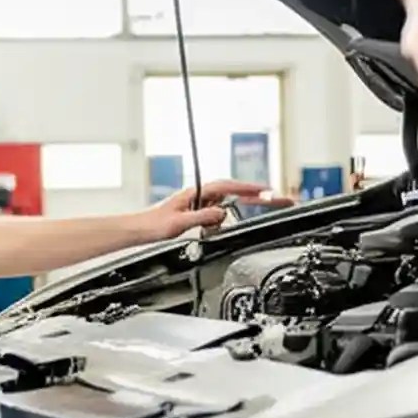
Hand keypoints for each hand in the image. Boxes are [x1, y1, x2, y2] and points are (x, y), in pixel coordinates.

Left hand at [140, 180, 295, 240]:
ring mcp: (197, 204)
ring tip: (267, 205)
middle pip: (233, 192)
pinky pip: (217, 213)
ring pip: (227, 201)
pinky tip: (230, 222)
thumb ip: (203, 217)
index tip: (269, 191)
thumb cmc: (152, 224)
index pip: (229, 187)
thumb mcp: (179, 223)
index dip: (250, 188)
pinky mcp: (194, 214)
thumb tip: (222, 213)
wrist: (137, 230)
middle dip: (257, 195)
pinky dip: (228, 215)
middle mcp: (198, 195)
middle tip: (281, 199)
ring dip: (245, 203)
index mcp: (196, 193)